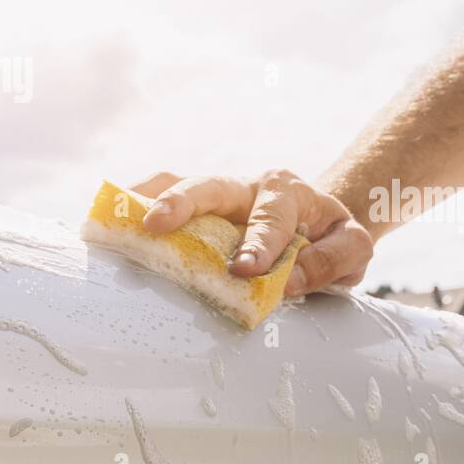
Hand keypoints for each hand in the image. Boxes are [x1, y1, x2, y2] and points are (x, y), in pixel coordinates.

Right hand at [130, 169, 374, 297]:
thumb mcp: (352, 250)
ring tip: (118, 215)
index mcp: (289, 193)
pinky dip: (137, 200)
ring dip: (149, 198)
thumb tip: (291, 280)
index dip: (259, 245)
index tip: (244, 270)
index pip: (273, 220)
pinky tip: (110, 216)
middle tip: (156, 224)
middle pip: (212, 185)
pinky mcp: (197, 205)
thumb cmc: (332, 239)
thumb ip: (333, 261)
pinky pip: (163, 192)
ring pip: (181, 183)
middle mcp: (248, 186)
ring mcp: (219, 194)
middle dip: (184, 203)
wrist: (319, 221)